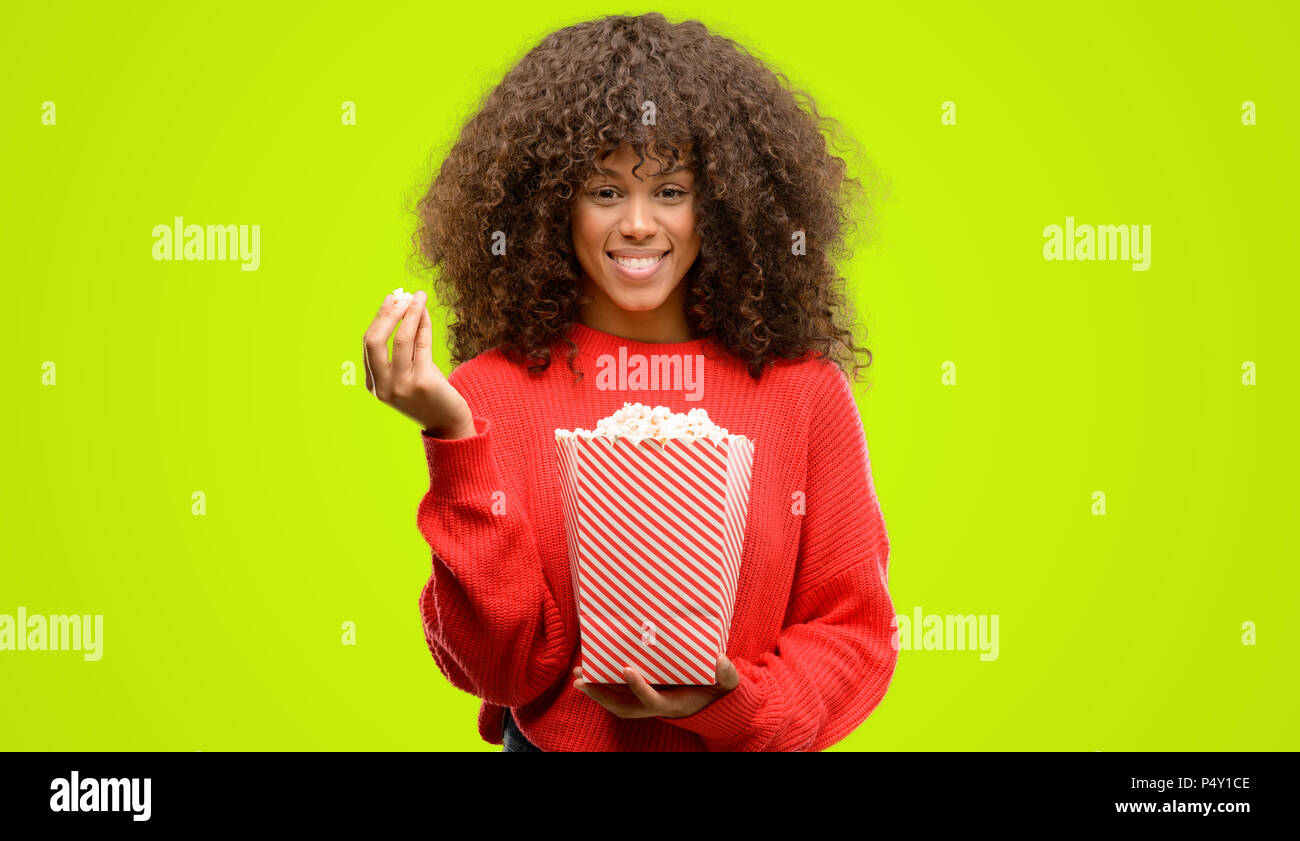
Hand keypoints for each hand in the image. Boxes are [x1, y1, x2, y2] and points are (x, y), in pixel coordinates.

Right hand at [362, 290, 473, 436]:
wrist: (448, 424)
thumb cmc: (430, 394)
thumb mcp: (411, 369)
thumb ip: (405, 345)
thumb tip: (405, 305)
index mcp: (373, 384)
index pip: (369, 344)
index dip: (380, 318)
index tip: (391, 299)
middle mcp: (383, 387)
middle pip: (374, 341)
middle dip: (387, 314)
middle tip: (401, 295)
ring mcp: (401, 386)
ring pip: (400, 340)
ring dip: (410, 313)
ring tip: (419, 296)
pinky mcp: (423, 383)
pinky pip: (421, 345)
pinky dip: (424, 325)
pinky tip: (427, 313)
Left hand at [572, 655, 739, 718]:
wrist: (717, 704)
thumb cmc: (721, 688)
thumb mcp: (728, 681)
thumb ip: (725, 672)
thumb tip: (719, 659)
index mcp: (676, 703)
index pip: (653, 700)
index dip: (639, 687)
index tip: (626, 669)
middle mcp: (659, 707)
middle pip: (625, 707)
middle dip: (602, 695)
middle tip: (582, 679)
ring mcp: (650, 704)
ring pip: (618, 704)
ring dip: (598, 692)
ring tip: (579, 677)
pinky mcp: (646, 698)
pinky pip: (621, 696)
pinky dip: (605, 688)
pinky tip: (592, 675)